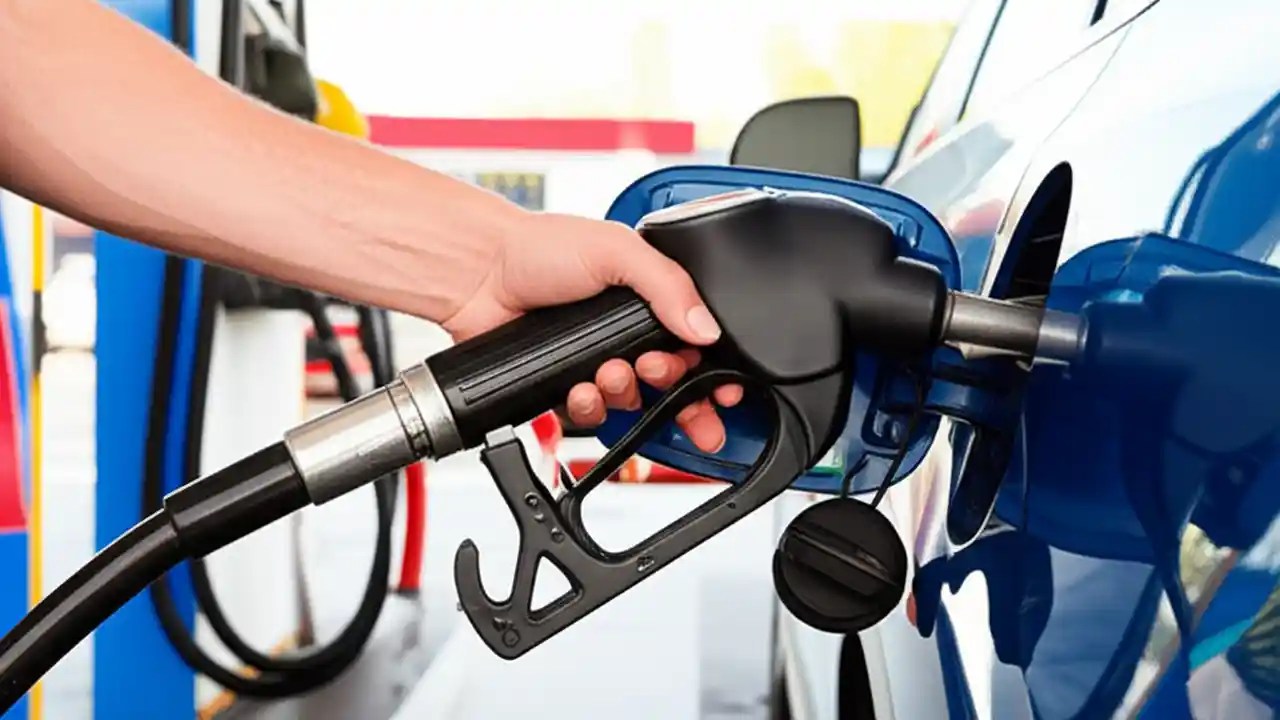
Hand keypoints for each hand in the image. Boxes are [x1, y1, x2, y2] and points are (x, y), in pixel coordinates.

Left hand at [441, 212, 742, 451]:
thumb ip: (669, 285)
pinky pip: (592, 413)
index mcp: (651, 295)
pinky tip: (582, 388)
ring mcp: (598, 359)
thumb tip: (706, 326)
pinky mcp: (567, 383)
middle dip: (673, 387)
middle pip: (673, 381)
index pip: (696, 340)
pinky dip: (590, 407)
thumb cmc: (540, 247)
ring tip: (610, 372)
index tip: (720, 390)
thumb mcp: (618, 251)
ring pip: (634, 400)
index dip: (711, 370)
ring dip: (627, 393)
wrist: (480, 274)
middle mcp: (628, 331)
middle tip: (656, 370)